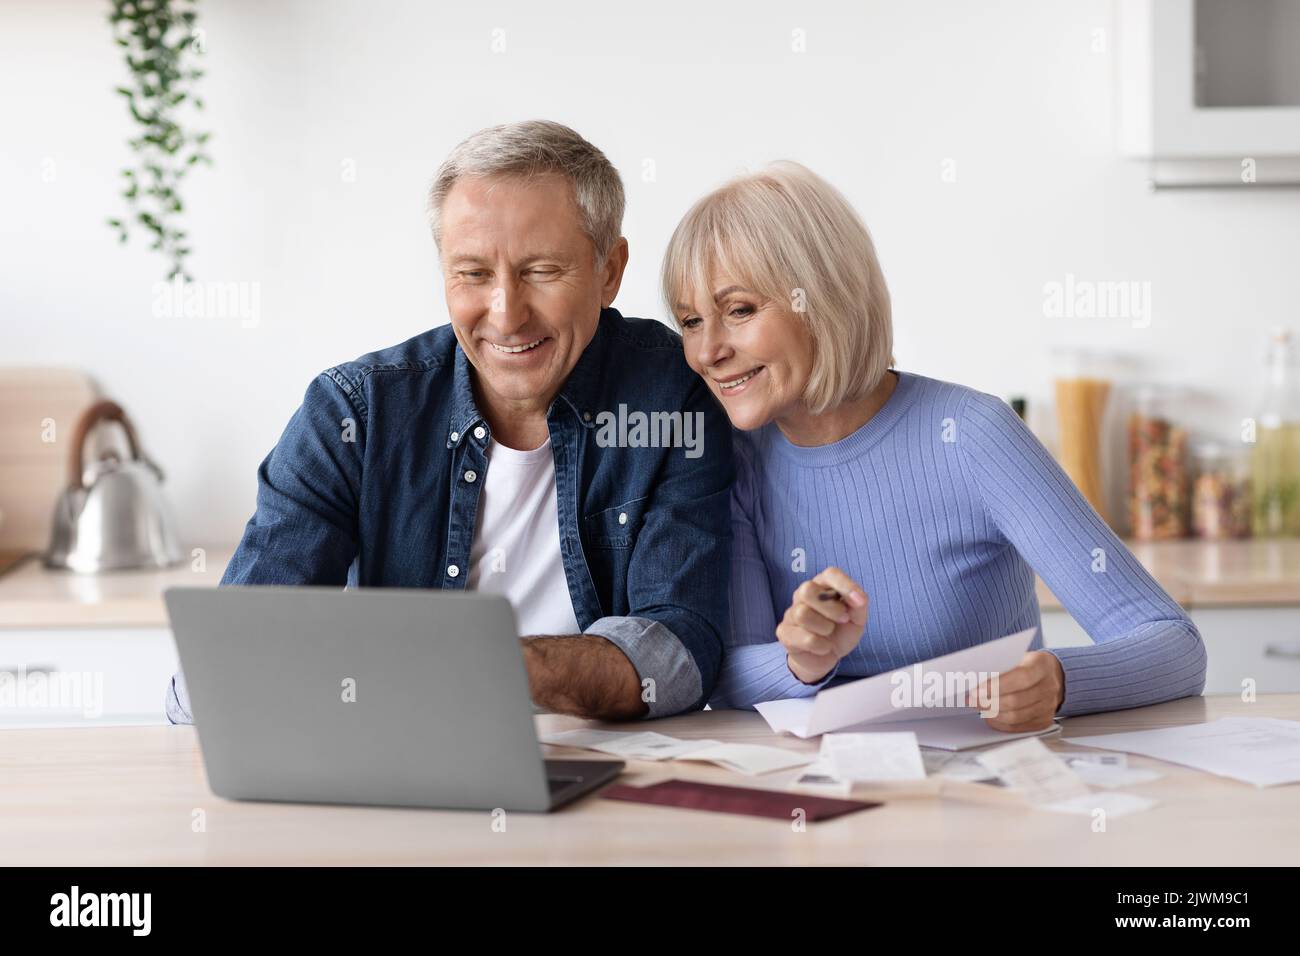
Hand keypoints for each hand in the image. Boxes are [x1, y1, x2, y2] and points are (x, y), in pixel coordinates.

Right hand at [777, 567, 867, 683]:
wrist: (826, 657)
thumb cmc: (840, 632)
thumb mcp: (856, 619)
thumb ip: (859, 605)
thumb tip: (859, 598)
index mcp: (822, 586)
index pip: (830, 574)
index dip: (845, 585)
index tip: (860, 601)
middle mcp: (803, 595)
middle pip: (807, 590)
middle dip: (830, 608)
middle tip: (843, 619)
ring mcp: (791, 613)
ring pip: (802, 614)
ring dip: (824, 628)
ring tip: (829, 633)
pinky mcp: (784, 632)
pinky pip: (803, 637)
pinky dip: (820, 646)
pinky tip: (823, 647)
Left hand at [968, 650, 1064, 731]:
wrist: (1050, 675)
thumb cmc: (1026, 664)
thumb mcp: (1016, 656)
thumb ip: (1000, 666)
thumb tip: (973, 680)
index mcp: (1042, 665)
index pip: (1021, 677)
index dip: (997, 685)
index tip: (976, 690)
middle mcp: (1049, 686)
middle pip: (1016, 700)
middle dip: (989, 702)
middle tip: (972, 701)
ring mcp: (1049, 705)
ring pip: (1016, 716)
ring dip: (993, 714)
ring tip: (979, 708)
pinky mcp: (1044, 720)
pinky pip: (1019, 727)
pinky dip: (1001, 724)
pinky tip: (990, 717)